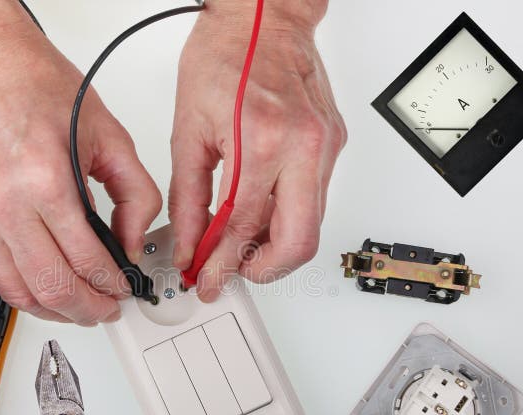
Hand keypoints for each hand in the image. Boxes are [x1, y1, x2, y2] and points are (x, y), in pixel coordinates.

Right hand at [0, 30, 160, 323]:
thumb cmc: (38, 88)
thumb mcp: (110, 136)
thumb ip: (136, 195)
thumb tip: (133, 244)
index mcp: (45, 180)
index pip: (87, 260)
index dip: (112, 285)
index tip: (125, 289)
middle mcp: (4, 204)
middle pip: (51, 287)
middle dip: (87, 310)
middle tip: (106, 310)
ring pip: (17, 291)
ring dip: (54, 310)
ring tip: (79, 309)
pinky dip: (25, 289)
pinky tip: (47, 287)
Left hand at [169, 0, 345, 301]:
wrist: (264, 16)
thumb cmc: (225, 55)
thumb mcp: (189, 129)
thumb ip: (190, 196)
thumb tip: (189, 241)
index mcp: (262, 139)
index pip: (244, 226)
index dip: (222, 263)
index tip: (206, 280)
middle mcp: (304, 147)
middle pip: (298, 243)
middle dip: (263, 271)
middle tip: (233, 273)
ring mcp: (325, 148)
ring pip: (311, 226)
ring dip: (274, 247)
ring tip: (240, 245)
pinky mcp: (333, 145)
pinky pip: (314, 200)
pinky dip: (286, 218)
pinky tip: (259, 215)